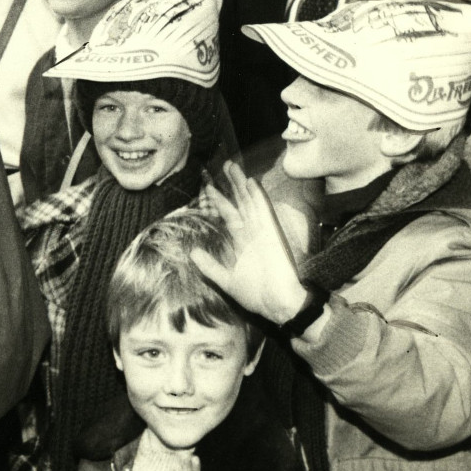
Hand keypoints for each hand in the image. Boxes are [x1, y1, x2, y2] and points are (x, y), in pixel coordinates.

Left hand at [192, 164, 310, 327]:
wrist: (277, 304)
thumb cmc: (256, 296)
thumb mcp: (226, 280)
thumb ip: (210, 266)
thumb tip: (192, 253)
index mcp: (243, 243)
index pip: (229, 216)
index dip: (219, 201)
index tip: (208, 187)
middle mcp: (253, 234)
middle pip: (240, 204)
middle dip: (231, 185)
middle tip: (224, 166)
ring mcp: (263, 232)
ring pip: (250, 202)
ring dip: (241, 185)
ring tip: (232, 167)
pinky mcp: (272, 235)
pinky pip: (264, 212)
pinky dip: (257, 197)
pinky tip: (250, 183)